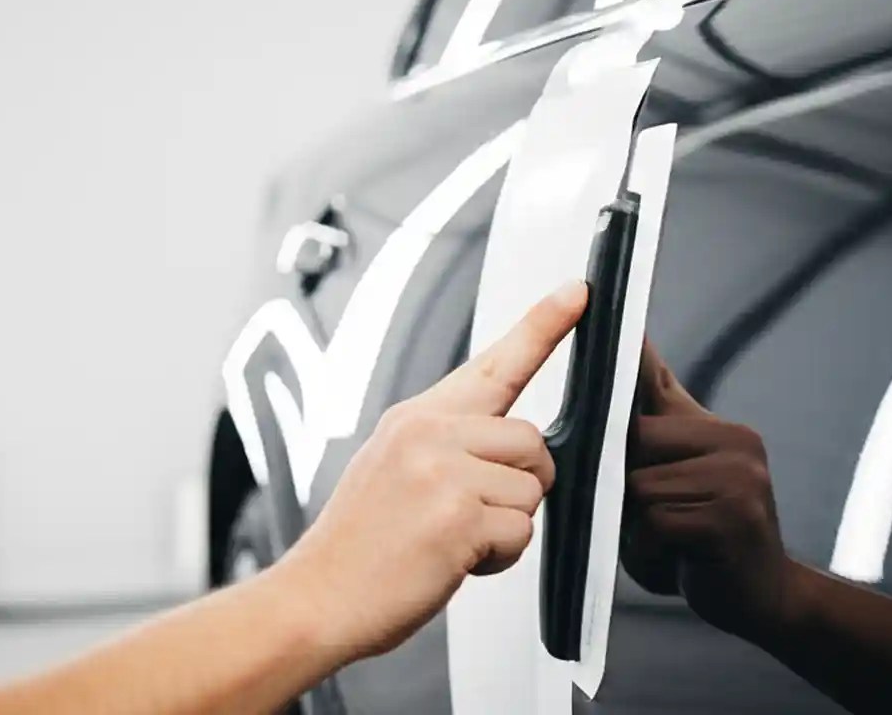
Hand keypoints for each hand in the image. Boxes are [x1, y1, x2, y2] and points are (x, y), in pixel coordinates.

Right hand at [281, 281, 587, 661]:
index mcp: (416, 418)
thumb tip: (509, 447)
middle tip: (471, 515)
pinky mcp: (458, 514)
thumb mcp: (393, 468)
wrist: (315, 599)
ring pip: (531, 490)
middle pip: (531, 441)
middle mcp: (428, 433)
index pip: (493, 363)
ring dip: (504, 527)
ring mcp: (442, 471)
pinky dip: (498, 559)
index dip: (543, 325)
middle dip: (519, 484)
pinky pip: (520, 533)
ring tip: (449, 541)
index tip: (577, 293)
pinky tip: (451, 561)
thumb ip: (449, 444)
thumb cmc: (359, 547)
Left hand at [622, 341, 794, 638]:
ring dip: (638, 529)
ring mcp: (739, 477)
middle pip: (633, 442)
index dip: (630, 355)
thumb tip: (616, 383)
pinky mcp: (731, 517)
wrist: (766, 598)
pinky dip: (651, 551)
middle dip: (623, 486)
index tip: (608, 314)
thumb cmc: (704, 542)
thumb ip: (651, 438)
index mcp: (719, 429)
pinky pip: (655, 524)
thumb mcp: (678, 481)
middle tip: (652, 522)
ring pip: (639, 488)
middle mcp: (735, 442)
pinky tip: (681, 561)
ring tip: (671, 546)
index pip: (656, 381)